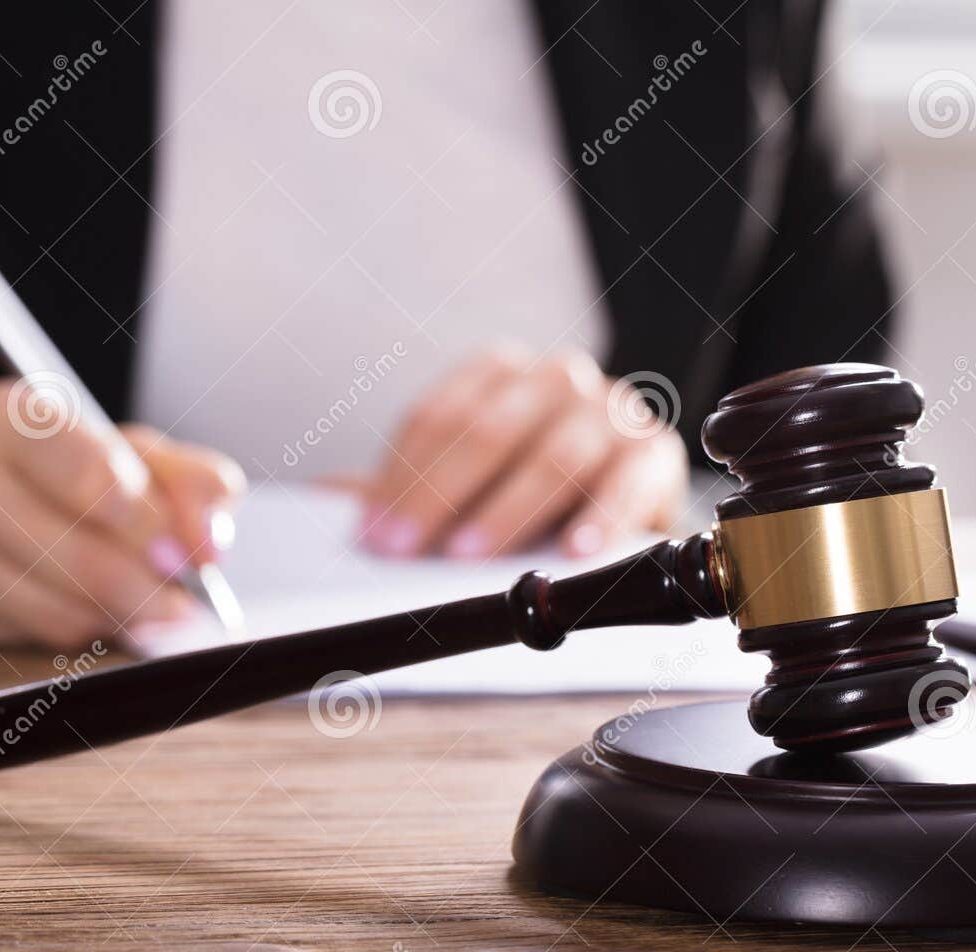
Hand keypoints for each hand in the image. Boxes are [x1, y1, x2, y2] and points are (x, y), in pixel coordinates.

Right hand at [0, 378, 244, 648]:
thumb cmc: (48, 467)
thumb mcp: (126, 450)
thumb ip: (188, 482)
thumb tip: (212, 542)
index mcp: (11, 414)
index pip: (93, 478)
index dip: (155, 527)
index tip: (191, 556)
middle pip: (81, 555)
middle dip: (150, 589)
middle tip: (184, 603)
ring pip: (60, 607)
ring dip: (117, 615)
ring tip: (138, 600)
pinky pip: (32, 635)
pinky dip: (77, 628)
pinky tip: (85, 605)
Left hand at [361, 347, 687, 558]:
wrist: (629, 493)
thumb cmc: (535, 488)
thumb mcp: (468, 481)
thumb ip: (406, 485)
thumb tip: (322, 502)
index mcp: (501, 373)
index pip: (439, 417)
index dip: (400, 479)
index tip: (374, 534)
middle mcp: (557, 379)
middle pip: (489, 431)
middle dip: (440, 495)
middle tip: (408, 550)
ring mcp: (610, 411)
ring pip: (554, 456)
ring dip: (508, 510)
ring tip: (471, 555)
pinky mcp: (653, 451)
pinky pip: (625, 483)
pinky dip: (599, 517)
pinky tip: (574, 551)